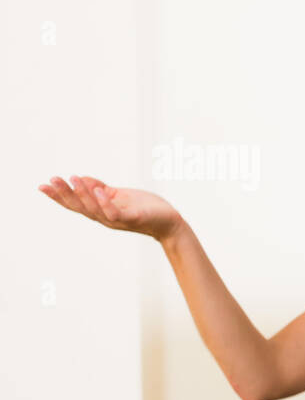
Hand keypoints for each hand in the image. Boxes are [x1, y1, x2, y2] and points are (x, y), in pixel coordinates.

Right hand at [39, 175, 182, 241]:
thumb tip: (81, 178)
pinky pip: (115, 212)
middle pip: (80, 207)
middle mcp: (105, 218)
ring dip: (83, 194)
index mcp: (100, 211)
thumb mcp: (118, 195)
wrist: (168, 221)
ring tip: (73, 179)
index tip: (42, 186)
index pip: (75, 204)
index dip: (59, 196)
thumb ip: (100, 188)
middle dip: (65, 194)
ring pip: (95, 209)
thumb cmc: (143, 207)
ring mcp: (118, 220)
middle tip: (51, 180)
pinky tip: (99, 189)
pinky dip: (105, 202)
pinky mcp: (133, 218)